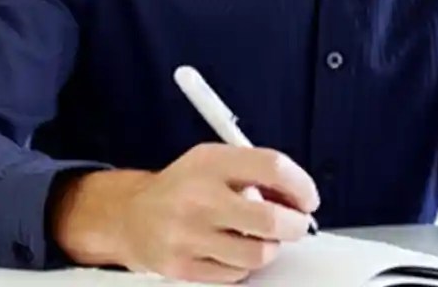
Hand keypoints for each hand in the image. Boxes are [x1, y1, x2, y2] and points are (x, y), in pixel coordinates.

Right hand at [52, 144, 319, 283]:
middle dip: (296, 225)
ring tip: (257, 237)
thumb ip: (255, 170)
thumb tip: (298, 195)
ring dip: (268, 247)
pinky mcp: (182, 267)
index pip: (273, 167)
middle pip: (271, 219)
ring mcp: (188, 235)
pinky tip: (231, 249)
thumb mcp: (214, 162)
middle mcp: (199, 197)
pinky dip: (242, 265)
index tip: (308, 198)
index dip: (301, 185)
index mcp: (211, 162)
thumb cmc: (183, 188)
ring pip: (258, 254)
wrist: (129, 216)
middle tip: (296, 224)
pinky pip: (236, 275)